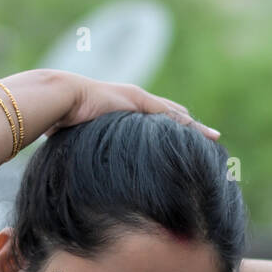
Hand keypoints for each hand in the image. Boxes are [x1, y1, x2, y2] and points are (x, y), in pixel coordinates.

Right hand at [42, 72, 221, 141]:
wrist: (58, 100)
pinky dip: (187, 124)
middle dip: (189, 127)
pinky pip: (170, 115)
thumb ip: (87, 149)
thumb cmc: (62, 120)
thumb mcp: (80, 139)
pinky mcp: (138, 101)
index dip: (171, 130)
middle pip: (170, 115)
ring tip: (214, 138)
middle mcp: (134, 102)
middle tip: (208, 139)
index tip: (186, 143)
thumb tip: (80, 171)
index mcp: (123, 111)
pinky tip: (202, 132)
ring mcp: (137, 100)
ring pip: (175, 114)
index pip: (153, 121)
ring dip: (194, 127)